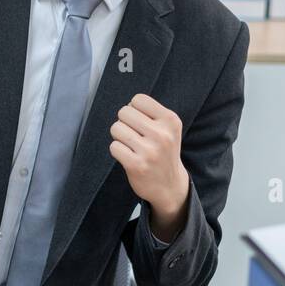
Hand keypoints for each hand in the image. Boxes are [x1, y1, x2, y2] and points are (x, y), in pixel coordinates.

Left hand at [109, 93, 189, 236]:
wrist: (170, 186)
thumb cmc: (163, 151)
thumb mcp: (168, 129)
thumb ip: (150, 114)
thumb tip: (126, 106)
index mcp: (171, 120)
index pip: (138, 99)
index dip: (134, 109)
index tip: (141, 122)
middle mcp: (162, 134)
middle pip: (124, 112)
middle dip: (125, 122)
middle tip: (135, 136)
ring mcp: (149, 151)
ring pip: (116, 128)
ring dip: (119, 137)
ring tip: (132, 146)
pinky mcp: (136, 165)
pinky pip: (114, 146)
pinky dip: (117, 150)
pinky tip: (129, 157)